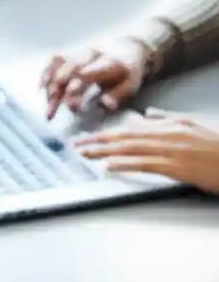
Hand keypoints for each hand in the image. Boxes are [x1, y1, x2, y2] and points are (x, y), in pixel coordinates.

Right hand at [40, 38, 149, 118]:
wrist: (127, 48)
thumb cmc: (128, 72)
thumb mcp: (131, 84)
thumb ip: (118, 95)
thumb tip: (105, 105)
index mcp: (107, 63)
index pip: (87, 73)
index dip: (76, 87)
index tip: (71, 105)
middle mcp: (89, 56)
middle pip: (68, 70)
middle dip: (58, 91)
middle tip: (53, 112)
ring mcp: (78, 54)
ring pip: (58, 67)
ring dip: (50, 87)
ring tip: (48, 107)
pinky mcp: (70, 55)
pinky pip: (53, 62)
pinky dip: (45, 75)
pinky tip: (41, 88)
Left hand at [75, 109, 218, 193]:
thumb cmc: (217, 146)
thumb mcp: (190, 125)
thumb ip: (165, 119)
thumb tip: (144, 114)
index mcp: (168, 124)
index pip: (130, 128)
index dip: (107, 132)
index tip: (89, 135)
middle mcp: (166, 134)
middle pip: (124, 136)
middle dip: (98, 140)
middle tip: (77, 144)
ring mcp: (170, 150)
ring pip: (130, 149)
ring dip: (104, 151)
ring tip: (85, 154)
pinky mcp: (177, 167)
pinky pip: (145, 164)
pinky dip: (125, 164)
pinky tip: (109, 166)